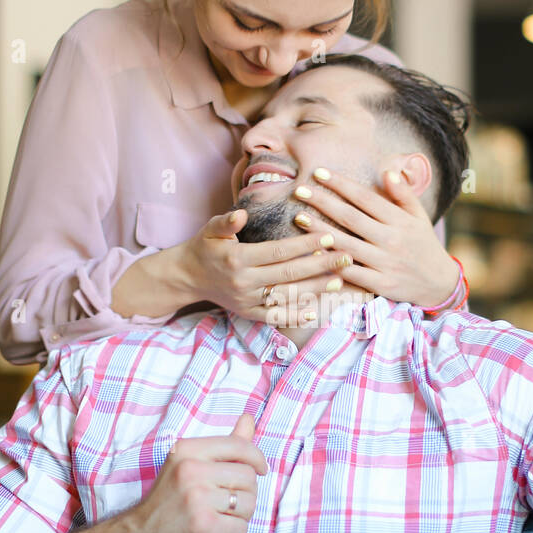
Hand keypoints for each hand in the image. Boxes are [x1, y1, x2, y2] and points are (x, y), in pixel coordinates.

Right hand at [123, 414, 267, 532]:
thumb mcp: (189, 464)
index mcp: (187, 450)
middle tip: (225, 503)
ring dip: (240, 515)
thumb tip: (249, 419)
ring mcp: (196, 498)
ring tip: (219, 517)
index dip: (257, 458)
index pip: (238, 446)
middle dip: (245, 493)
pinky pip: (241, 527)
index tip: (261, 469)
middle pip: (248, 477)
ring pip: (248, 504)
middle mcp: (191, 470)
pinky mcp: (204, 525)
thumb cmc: (167, 501)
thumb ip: (224, 444)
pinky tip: (215, 532)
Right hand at [166, 209, 354, 324]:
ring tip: (339, 280)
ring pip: (287, 297)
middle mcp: (244, 282)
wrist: (186, 277)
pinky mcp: (248, 313)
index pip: (278, 252)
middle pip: (289, 275)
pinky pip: (275, 317)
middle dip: (320, 266)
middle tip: (346, 257)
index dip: (305, 246)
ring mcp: (247, 301)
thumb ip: (226, 222)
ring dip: (315, 290)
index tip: (328, 237)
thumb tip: (242, 215)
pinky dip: (295, 315)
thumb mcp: (210, 229)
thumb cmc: (204, 247)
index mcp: (238, 259)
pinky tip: (316, 310)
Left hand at [288, 168, 460, 310]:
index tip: (319, 172)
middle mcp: (391, 240)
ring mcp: (385, 263)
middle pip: (351, 218)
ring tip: (299, 217)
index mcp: (399, 220)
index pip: (365, 198)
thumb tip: (387, 171)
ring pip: (347, 244)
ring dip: (320, 231)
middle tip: (299, 190)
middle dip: (323, 202)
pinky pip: (352, 273)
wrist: (439, 283)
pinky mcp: (380, 284)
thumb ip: (403, 193)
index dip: (341, 184)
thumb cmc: (423, 244)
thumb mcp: (419, 216)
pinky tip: (313, 254)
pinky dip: (333, 264)